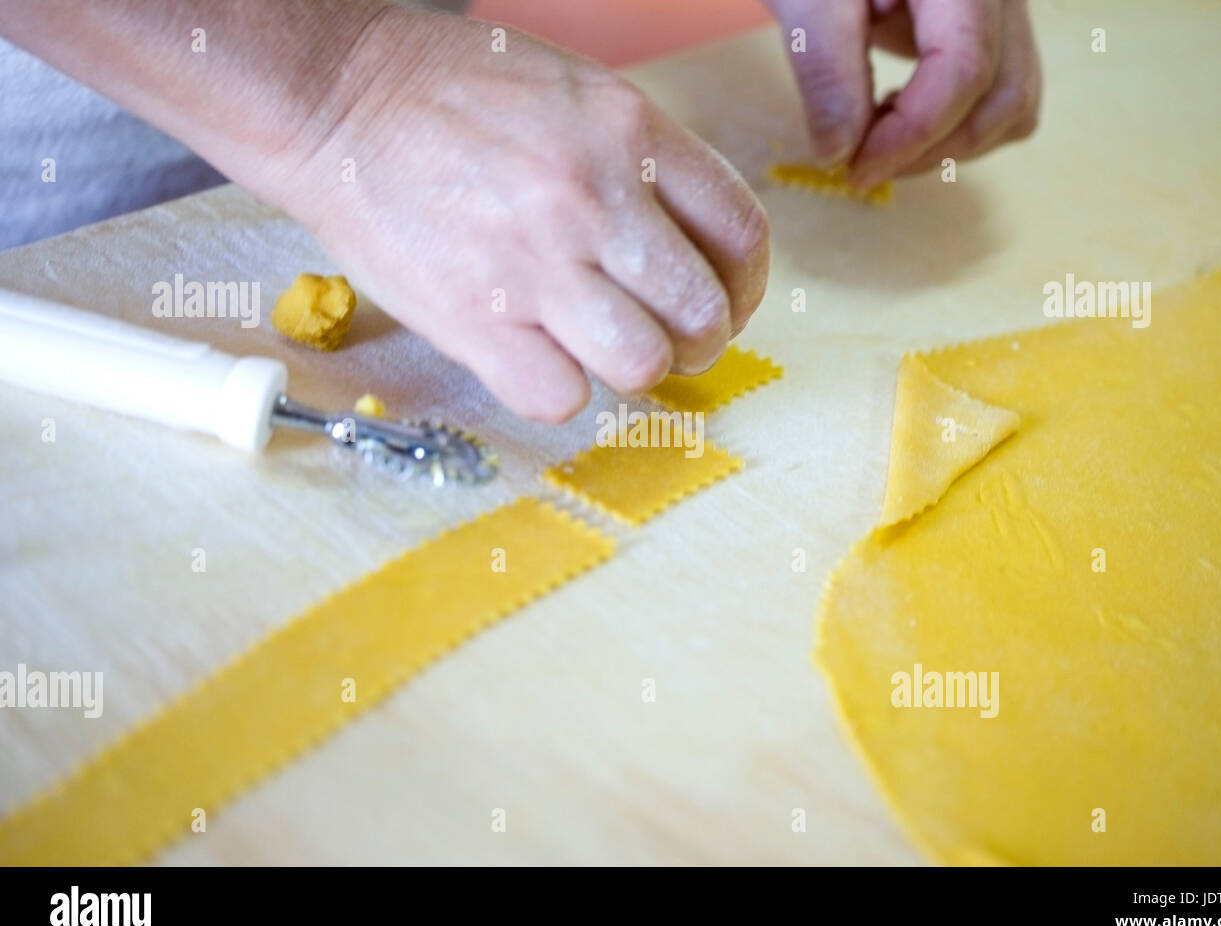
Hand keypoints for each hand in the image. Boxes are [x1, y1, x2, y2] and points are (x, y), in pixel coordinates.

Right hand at [275, 9, 769, 421]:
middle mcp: (594, 200)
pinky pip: (560, 397)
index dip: (745, 286)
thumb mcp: (576, 95)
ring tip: (602, 348)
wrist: (337, 99)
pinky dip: (559, 390)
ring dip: (634, 368)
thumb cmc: (452, 94)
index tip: (724, 301)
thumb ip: (643, 164)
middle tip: (668, 337)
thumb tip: (691, 248)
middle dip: (700, 340)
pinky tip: (539, 358)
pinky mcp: (475, 320)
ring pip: (644, 364)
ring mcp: (535, 264)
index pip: (741, 235)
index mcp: (630, 133)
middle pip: (704, 314)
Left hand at [765, 0, 1040, 188]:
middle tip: (856, 164)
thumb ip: (825, 71)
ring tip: (875, 136)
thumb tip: (839, 154)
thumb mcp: (808, 1)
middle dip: (928, 149)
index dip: (912, 135)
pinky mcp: (997, 32)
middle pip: (1002, 97)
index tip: (852, 170)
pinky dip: (959, 130)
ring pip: (1013, 107)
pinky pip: (1006, 99)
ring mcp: (1008, 11)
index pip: (964, 69)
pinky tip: (900, 116)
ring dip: (945, 147)